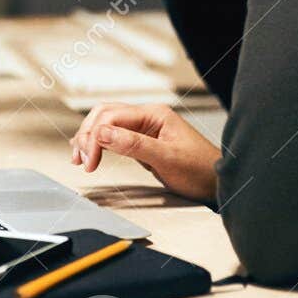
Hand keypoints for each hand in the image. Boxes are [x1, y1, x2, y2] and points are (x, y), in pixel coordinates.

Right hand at [69, 103, 219, 203]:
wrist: (217, 183)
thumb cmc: (200, 170)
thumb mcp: (167, 158)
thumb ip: (134, 145)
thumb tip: (103, 134)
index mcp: (154, 114)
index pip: (112, 116)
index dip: (95, 137)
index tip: (89, 161)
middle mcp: (147, 117)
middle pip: (104, 115)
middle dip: (88, 135)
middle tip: (81, 160)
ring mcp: (143, 128)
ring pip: (106, 124)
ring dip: (90, 138)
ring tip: (79, 158)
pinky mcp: (141, 142)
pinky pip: (114, 136)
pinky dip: (99, 144)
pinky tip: (91, 154)